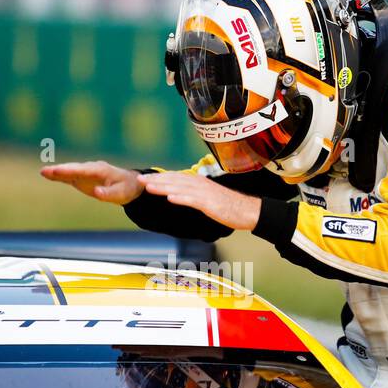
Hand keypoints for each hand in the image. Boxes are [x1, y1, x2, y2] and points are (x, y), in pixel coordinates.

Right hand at [40, 161, 144, 204]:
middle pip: (73, 168)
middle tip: (45, 171)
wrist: (129, 183)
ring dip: (56, 172)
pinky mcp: (82, 178)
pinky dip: (59, 175)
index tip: (58, 171)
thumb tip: (96, 194)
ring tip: (43, 172)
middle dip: (59, 170)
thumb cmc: (126, 188)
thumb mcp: (120, 193)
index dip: (69, 170)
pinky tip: (47, 174)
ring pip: (69, 171)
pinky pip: (69, 176)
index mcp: (99, 170)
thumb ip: (108, 194)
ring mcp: (85, 172)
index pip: (82, 170)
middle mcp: (90, 168)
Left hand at [139, 172, 261, 230]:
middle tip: (139, 180)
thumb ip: (194, 195)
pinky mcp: (210, 203)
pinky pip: (193, 200)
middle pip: (174, 180)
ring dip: (164, 187)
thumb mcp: (208, 198)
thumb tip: (180, 196)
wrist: (248, 210)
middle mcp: (200, 184)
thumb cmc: (228, 206)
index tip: (144, 178)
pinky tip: (170, 199)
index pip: (175, 178)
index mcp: (199, 182)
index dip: (159, 178)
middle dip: (156, 180)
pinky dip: (181, 199)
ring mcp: (205, 193)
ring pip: (180, 188)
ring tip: (149, 187)